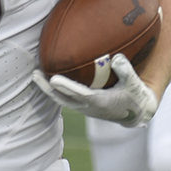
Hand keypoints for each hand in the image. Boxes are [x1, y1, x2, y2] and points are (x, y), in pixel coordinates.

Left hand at [32, 53, 157, 127]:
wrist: (136, 113)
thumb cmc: (135, 95)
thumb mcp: (135, 84)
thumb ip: (126, 71)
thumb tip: (116, 57)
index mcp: (100, 102)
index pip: (79, 95)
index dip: (66, 87)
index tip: (52, 79)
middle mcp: (89, 107)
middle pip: (63, 99)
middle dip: (47, 88)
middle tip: (35, 74)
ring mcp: (84, 108)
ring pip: (61, 99)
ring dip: (48, 89)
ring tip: (36, 74)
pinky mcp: (83, 106)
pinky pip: (66, 98)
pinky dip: (56, 89)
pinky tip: (48, 77)